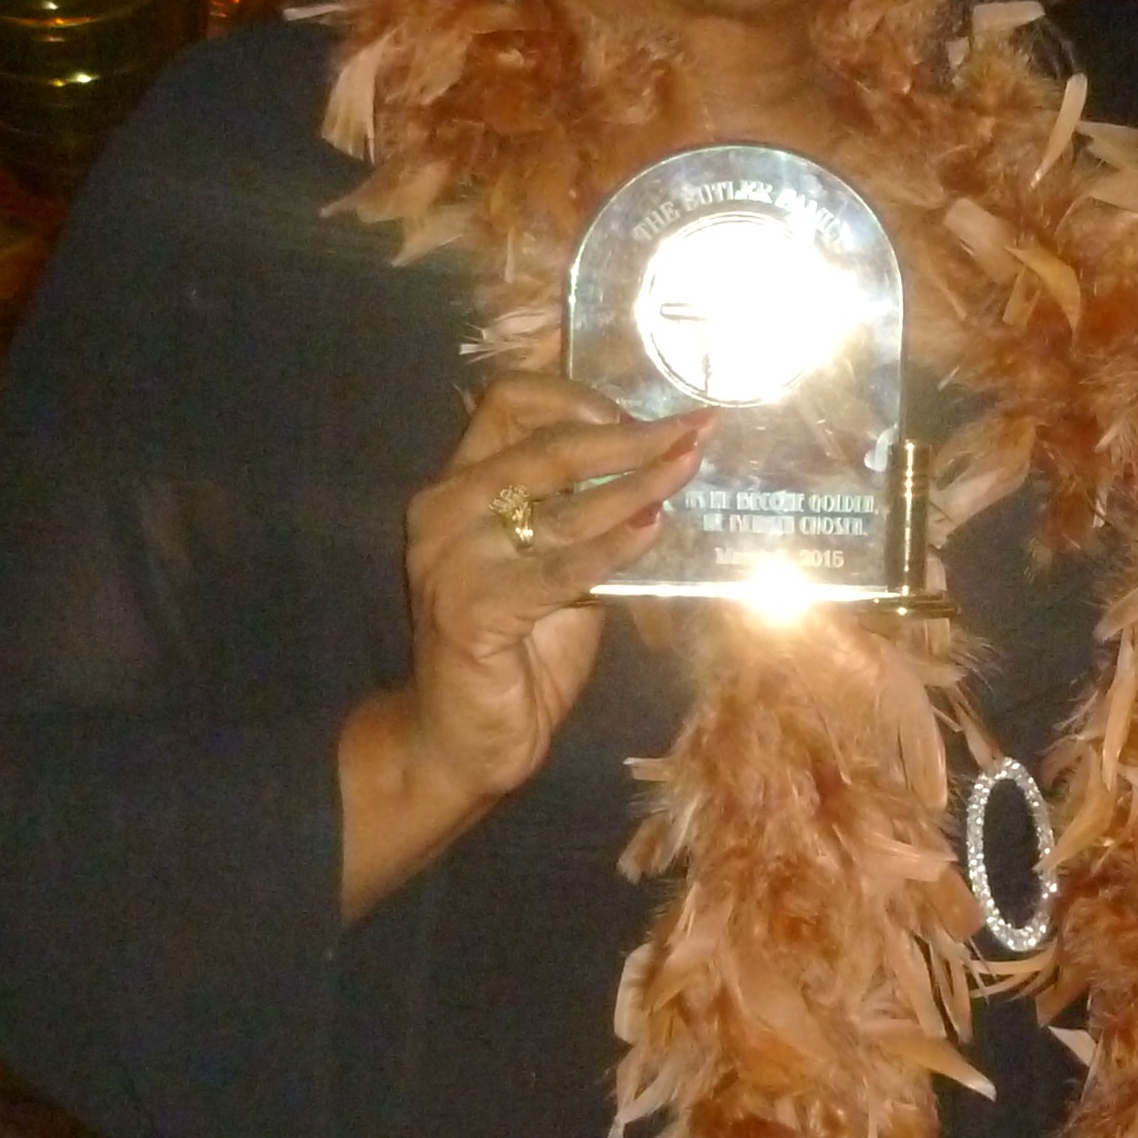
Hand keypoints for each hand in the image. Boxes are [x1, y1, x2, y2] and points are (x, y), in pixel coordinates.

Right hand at [340, 376, 703, 918]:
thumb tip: (661, 467)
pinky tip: (654, 531)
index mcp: (458, 487)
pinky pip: (560, 568)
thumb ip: (583, 517)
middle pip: (546, 444)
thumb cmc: (516, 653)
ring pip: (561, 505)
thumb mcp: (554, 568)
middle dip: (631, 435)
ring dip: (638, 485)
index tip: (641, 414)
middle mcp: (444, 511)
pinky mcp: (471, 609)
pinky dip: (614, 546)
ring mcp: (451, 559)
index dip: (580, 397)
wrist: (464, 739)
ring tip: (687, 472)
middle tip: (693, 431)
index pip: (508, 401)